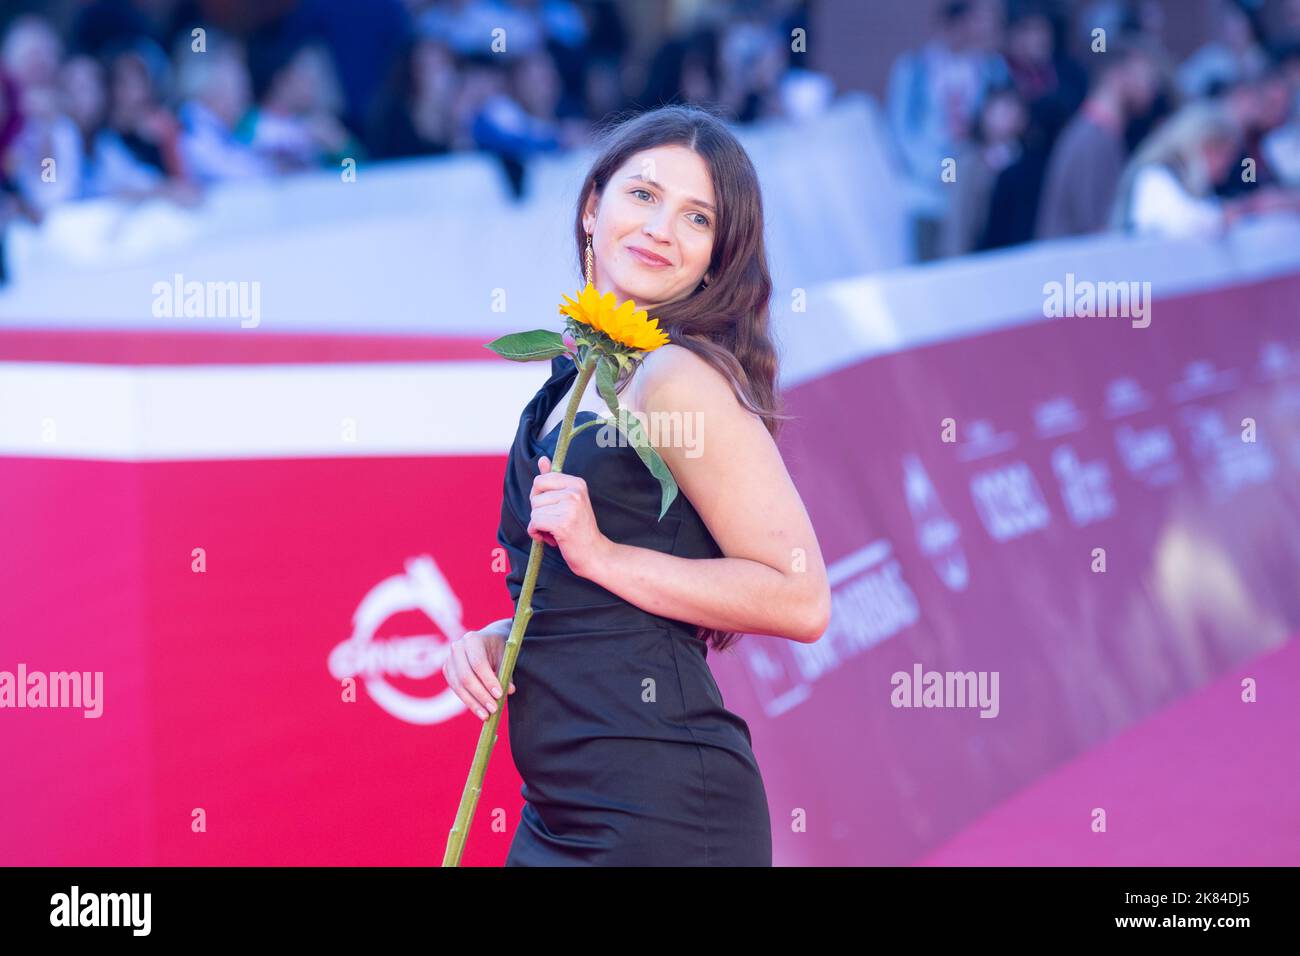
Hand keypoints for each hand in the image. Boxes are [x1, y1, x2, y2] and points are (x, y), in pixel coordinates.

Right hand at [443, 625, 514, 720]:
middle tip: (494, 709)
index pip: (478, 663)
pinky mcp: (447, 671)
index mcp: (472, 639)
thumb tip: (509, 690)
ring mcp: (449, 660)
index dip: (488, 680)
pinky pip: (456, 690)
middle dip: (481, 695)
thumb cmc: (498, 648)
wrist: (487, 640)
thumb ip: (506, 672)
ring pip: (459, 686)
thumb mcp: (506, 655)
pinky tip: (480, 711)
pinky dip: (468, 701)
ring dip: (473, 703)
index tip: (500, 694)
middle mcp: (457, 648)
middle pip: (466, 677)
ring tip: (487, 715)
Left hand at [528, 455, 608, 578]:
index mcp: (576, 482)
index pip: (540, 480)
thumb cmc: (578, 528)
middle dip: (538, 512)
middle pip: (534, 496)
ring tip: (556, 530)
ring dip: (539, 525)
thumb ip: (553, 480)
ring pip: (534, 511)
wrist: (594, 553)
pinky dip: (537, 533)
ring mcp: (570, 507)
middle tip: (556, 521)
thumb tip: (542, 459)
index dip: (539, 497)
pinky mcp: (563, 524)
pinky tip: (550, 538)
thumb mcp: (568, 500)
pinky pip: (535, 523)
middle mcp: (575, 492)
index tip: (553, 508)